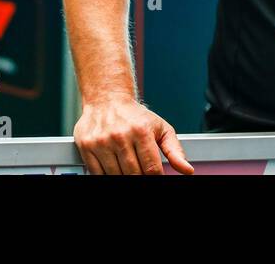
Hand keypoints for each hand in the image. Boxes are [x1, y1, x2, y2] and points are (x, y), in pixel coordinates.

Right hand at [74, 96, 192, 174]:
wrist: (106, 98)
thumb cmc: (135, 115)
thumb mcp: (160, 128)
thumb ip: (174, 151)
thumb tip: (187, 170)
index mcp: (141, 131)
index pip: (152, 169)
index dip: (155, 177)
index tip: (153, 174)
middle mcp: (120, 136)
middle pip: (134, 174)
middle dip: (139, 176)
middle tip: (140, 169)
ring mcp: (102, 142)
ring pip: (116, 176)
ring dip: (123, 176)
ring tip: (127, 166)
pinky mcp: (86, 146)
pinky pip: (98, 174)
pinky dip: (107, 175)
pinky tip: (113, 166)